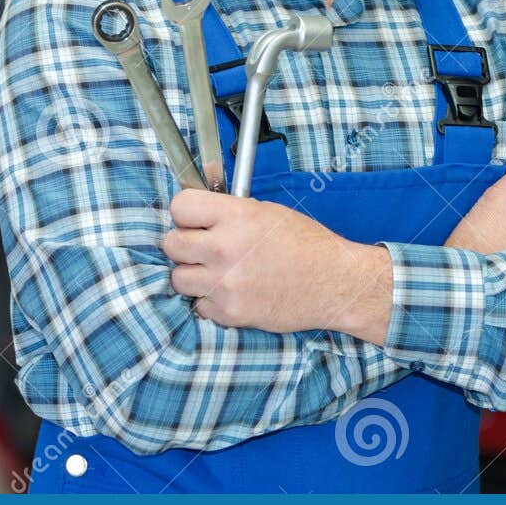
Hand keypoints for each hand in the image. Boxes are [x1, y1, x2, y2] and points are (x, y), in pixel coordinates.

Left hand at [162, 189, 389, 336]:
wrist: (334, 283)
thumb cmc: (306, 243)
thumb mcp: (267, 211)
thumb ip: (228, 207)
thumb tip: (201, 191)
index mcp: (236, 216)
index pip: (179, 206)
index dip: (185, 213)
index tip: (193, 219)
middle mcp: (225, 249)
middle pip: (171, 244)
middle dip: (184, 244)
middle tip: (202, 246)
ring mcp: (225, 284)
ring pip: (178, 278)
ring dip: (193, 275)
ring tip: (216, 271)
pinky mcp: (230, 313)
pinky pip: (198, 305)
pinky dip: (209, 301)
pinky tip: (230, 291)